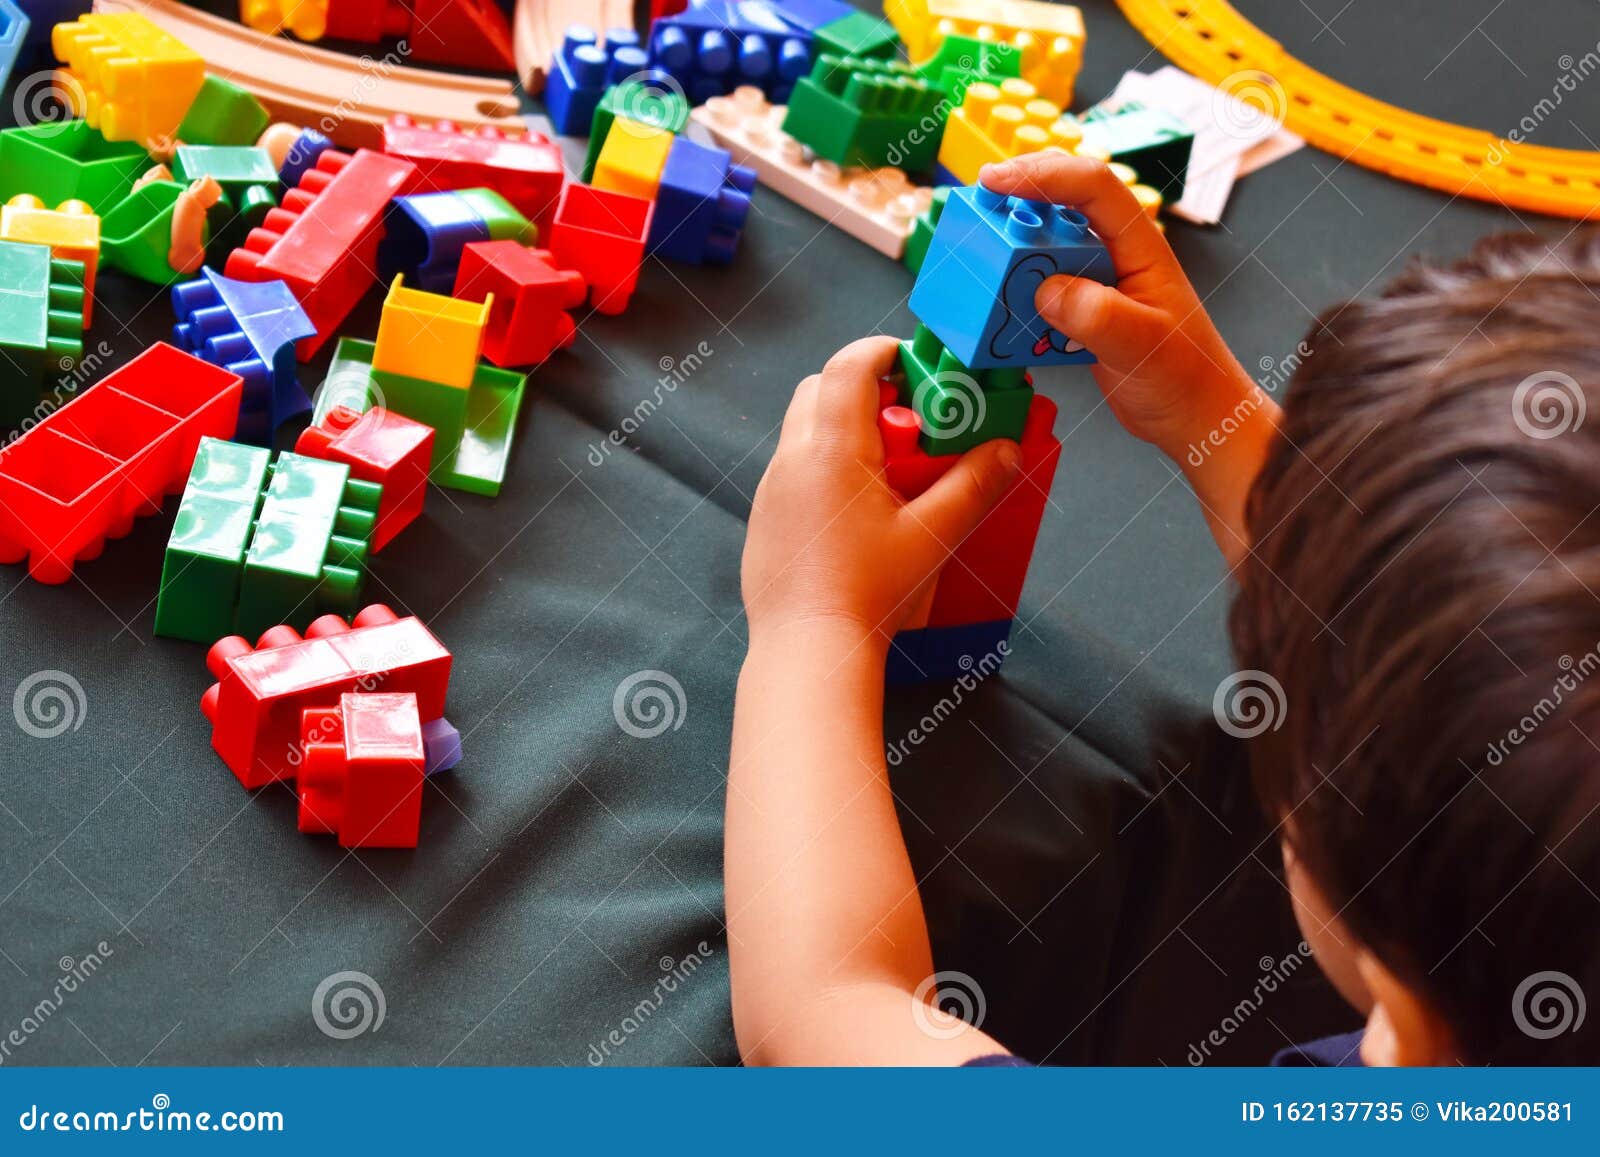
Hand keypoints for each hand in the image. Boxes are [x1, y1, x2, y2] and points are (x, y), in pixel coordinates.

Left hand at [742, 337, 1021, 647]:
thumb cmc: (868, 594)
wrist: (808, 650)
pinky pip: (793, 470)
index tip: (914, 360)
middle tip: (910, 416)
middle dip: (864, 387)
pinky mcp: (764, 518)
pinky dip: (824, 465)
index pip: (850, 366)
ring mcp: (772, 489)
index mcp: (832, 449)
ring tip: (889, 468)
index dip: (883, 351)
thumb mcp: (934, 536)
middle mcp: (792, 459)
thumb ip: (973, 485)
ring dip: (843, 427)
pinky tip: (857, 509)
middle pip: (820, 388)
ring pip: (803, 429)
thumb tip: (1006, 450)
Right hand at [979, 152, 1257, 460]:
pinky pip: (1036, 288)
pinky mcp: (1076, 310)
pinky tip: (998, 308)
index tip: (996, 181)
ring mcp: (1093, 281)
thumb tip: (1044, 290)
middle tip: (973, 210)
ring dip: (1009, 250)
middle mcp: (1112, 254)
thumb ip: (1097, 315)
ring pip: (1042, 246)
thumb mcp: (1142, 344)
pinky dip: (1013, 293)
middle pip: (1059, 204)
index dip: (1044, 175)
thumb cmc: (1184, 376)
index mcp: (1138, 245)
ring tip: (977, 261)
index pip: (1092, 187)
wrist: (1189, 415)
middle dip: (1015, 198)